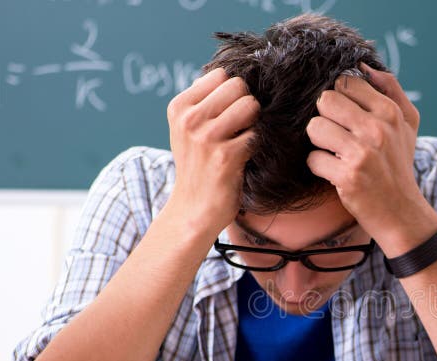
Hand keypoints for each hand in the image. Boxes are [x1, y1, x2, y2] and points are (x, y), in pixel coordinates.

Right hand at [165, 68, 259, 238]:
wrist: (193, 210)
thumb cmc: (198, 166)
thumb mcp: (188, 128)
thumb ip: (204, 101)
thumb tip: (229, 74)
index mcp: (179, 107)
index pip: (221, 75)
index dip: (232, 94)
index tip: (227, 115)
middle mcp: (190, 119)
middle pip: (238, 86)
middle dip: (246, 105)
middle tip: (239, 129)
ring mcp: (207, 138)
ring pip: (250, 106)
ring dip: (253, 123)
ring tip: (242, 140)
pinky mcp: (226, 157)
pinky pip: (257, 135)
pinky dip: (256, 145)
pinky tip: (245, 158)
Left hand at [306, 64, 436, 255]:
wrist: (401, 212)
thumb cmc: (399, 165)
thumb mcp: (408, 124)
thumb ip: (391, 89)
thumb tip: (363, 65)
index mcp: (390, 112)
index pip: (345, 83)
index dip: (340, 100)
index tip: (346, 118)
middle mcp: (376, 129)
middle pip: (325, 101)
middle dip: (326, 118)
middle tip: (337, 136)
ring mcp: (362, 153)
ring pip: (315, 128)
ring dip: (319, 143)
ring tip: (335, 154)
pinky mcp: (348, 177)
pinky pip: (313, 159)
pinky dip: (319, 168)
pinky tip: (334, 174)